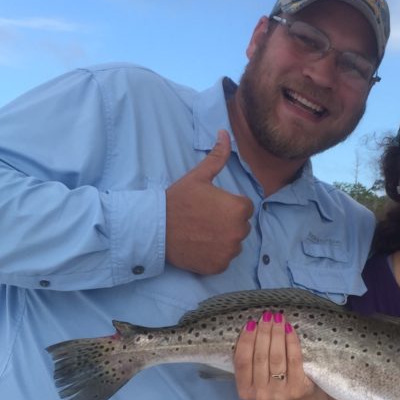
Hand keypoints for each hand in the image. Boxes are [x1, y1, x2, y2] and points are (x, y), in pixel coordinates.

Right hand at [165, 130, 253, 273]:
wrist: (156, 229)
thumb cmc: (177, 200)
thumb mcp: (198, 176)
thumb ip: (217, 156)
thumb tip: (224, 132)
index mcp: (238, 208)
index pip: (244, 207)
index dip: (227, 205)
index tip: (209, 206)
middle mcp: (239, 231)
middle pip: (240, 226)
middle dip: (226, 223)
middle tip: (203, 220)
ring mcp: (229, 251)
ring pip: (233, 244)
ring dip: (222, 239)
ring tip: (200, 233)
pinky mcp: (219, 266)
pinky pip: (224, 260)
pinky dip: (214, 255)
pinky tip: (199, 246)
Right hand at [234, 311, 314, 399]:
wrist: (297, 398)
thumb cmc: (272, 379)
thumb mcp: (255, 374)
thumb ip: (250, 358)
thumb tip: (251, 327)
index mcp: (245, 391)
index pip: (242, 362)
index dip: (246, 341)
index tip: (250, 323)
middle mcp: (260, 395)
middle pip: (260, 357)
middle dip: (263, 333)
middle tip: (267, 316)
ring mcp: (279, 393)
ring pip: (276, 357)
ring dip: (276, 334)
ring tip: (278, 318)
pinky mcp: (296, 389)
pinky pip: (293, 360)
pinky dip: (291, 341)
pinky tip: (289, 329)